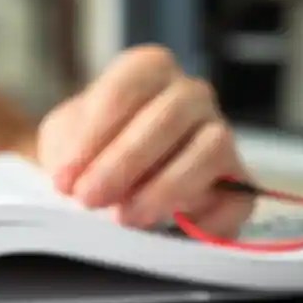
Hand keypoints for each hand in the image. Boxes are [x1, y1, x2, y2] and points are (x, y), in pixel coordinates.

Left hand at [37, 45, 253, 236]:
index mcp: (149, 70)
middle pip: (169, 115)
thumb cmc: (90, 152)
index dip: (94, 134)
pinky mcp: (238, 183)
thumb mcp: (64, 139)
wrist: (111, 182)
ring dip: (165, 187)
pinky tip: (173, 232)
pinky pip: (238, 195)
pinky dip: (209, 217)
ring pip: (211, 148)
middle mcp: (192, 95)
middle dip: (124, 162)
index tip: (65, 178)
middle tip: (89, 199)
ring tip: (126, 218)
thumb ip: (66, 150)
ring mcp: (221, 135)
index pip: (128, 88)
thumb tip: (74, 178)